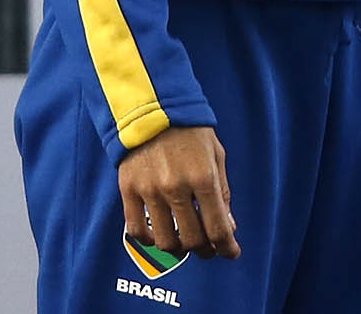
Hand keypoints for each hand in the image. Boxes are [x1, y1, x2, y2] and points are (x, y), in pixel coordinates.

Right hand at [118, 125, 240, 258]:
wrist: (152, 108)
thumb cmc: (190, 131)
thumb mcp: (216, 155)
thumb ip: (223, 192)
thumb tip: (228, 226)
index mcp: (203, 177)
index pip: (217, 227)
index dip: (227, 247)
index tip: (232, 253)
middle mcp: (176, 187)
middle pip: (191, 240)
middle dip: (205, 250)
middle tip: (208, 248)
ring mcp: (150, 191)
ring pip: (164, 241)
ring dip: (179, 248)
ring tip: (185, 241)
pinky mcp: (128, 191)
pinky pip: (137, 230)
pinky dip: (150, 240)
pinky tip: (160, 234)